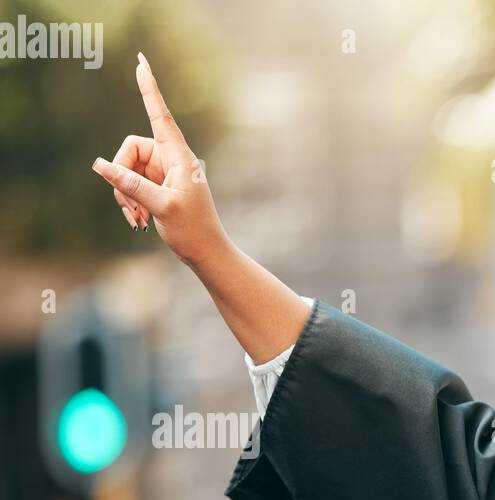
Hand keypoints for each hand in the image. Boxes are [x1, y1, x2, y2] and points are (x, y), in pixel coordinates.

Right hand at [91, 52, 229, 268]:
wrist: (207, 254)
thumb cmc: (193, 231)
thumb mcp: (161, 206)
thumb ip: (130, 185)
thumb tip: (100, 165)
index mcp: (179, 157)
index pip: (160, 116)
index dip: (149, 90)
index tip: (141, 62)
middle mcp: (171, 160)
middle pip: (130, 150)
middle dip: (122, 177)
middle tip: (131, 207)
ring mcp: (163, 174)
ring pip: (126, 170)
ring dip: (125, 194)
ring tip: (137, 219)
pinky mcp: (157, 187)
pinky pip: (131, 184)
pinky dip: (129, 202)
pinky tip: (138, 222)